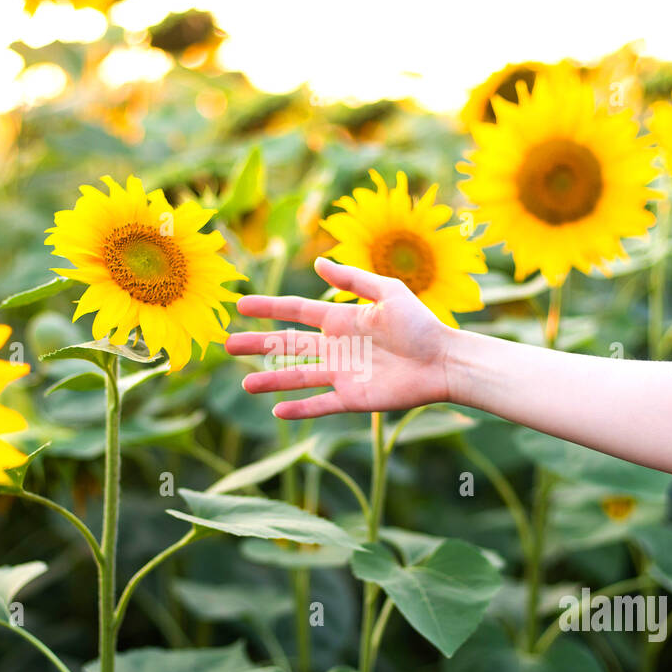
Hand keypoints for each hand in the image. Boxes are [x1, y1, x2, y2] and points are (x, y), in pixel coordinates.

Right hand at [226, 257, 455, 418]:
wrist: (445, 361)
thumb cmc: (421, 324)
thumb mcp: (388, 293)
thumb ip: (353, 279)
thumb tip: (319, 261)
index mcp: (342, 320)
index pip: (296, 312)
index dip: (269, 308)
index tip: (241, 305)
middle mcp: (337, 347)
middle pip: (288, 346)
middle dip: (257, 345)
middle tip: (226, 344)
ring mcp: (343, 374)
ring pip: (298, 377)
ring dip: (271, 381)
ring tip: (245, 385)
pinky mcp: (354, 399)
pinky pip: (321, 404)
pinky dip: (300, 408)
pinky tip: (277, 410)